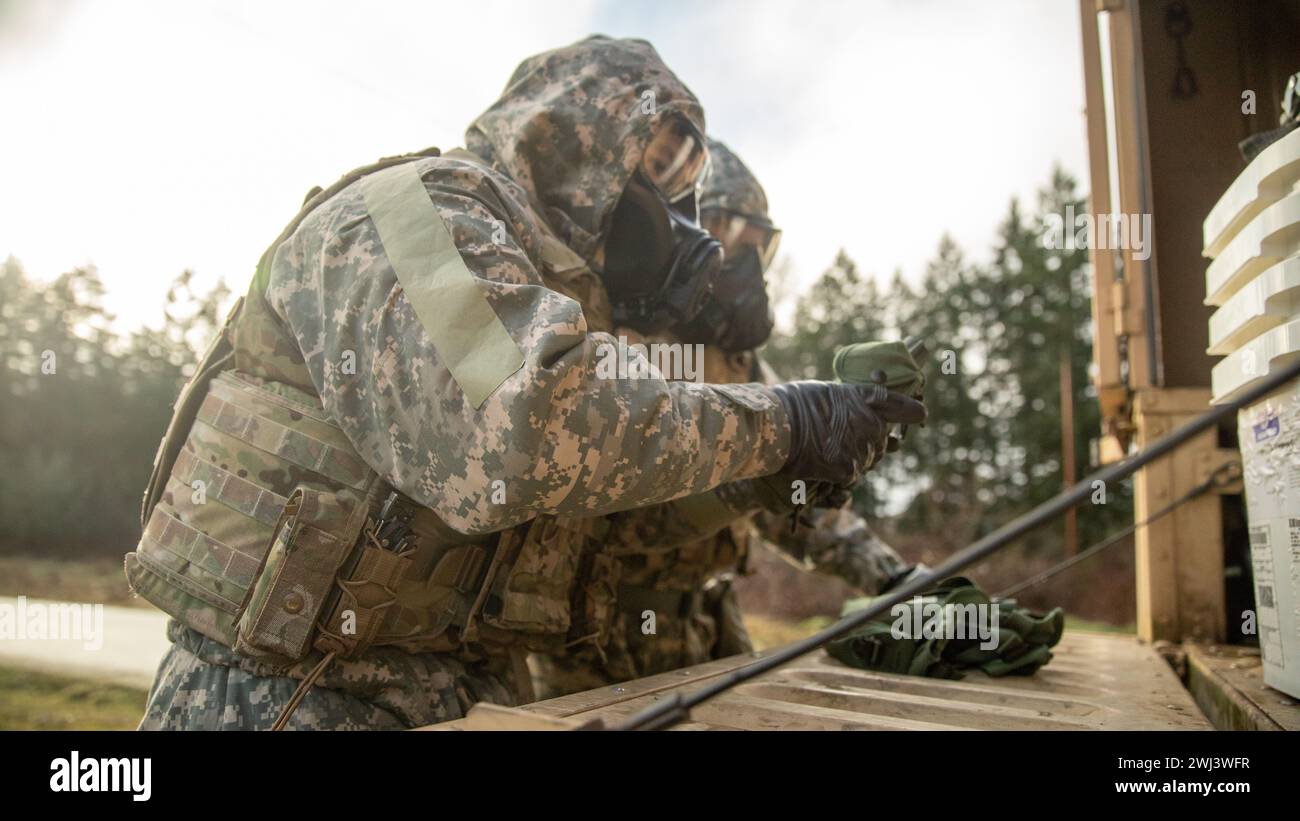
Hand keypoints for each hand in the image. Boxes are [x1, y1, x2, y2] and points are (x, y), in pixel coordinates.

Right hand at [771, 380, 925, 486]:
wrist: (774, 425)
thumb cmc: (793, 403)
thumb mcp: (828, 391)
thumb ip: (851, 402)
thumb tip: (858, 411)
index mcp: (866, 399)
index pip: (904, 407)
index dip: (912, 412)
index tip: (919, 414)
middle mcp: (871, 424)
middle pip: (880, 442)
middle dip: (866, 443)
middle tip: (838, 438)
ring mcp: (861, 449)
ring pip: (866, 462)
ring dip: (851, 459)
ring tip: (824, 450)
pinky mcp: (847, 470)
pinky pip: (849, 478)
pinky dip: (837, 475)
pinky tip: (820, 465)